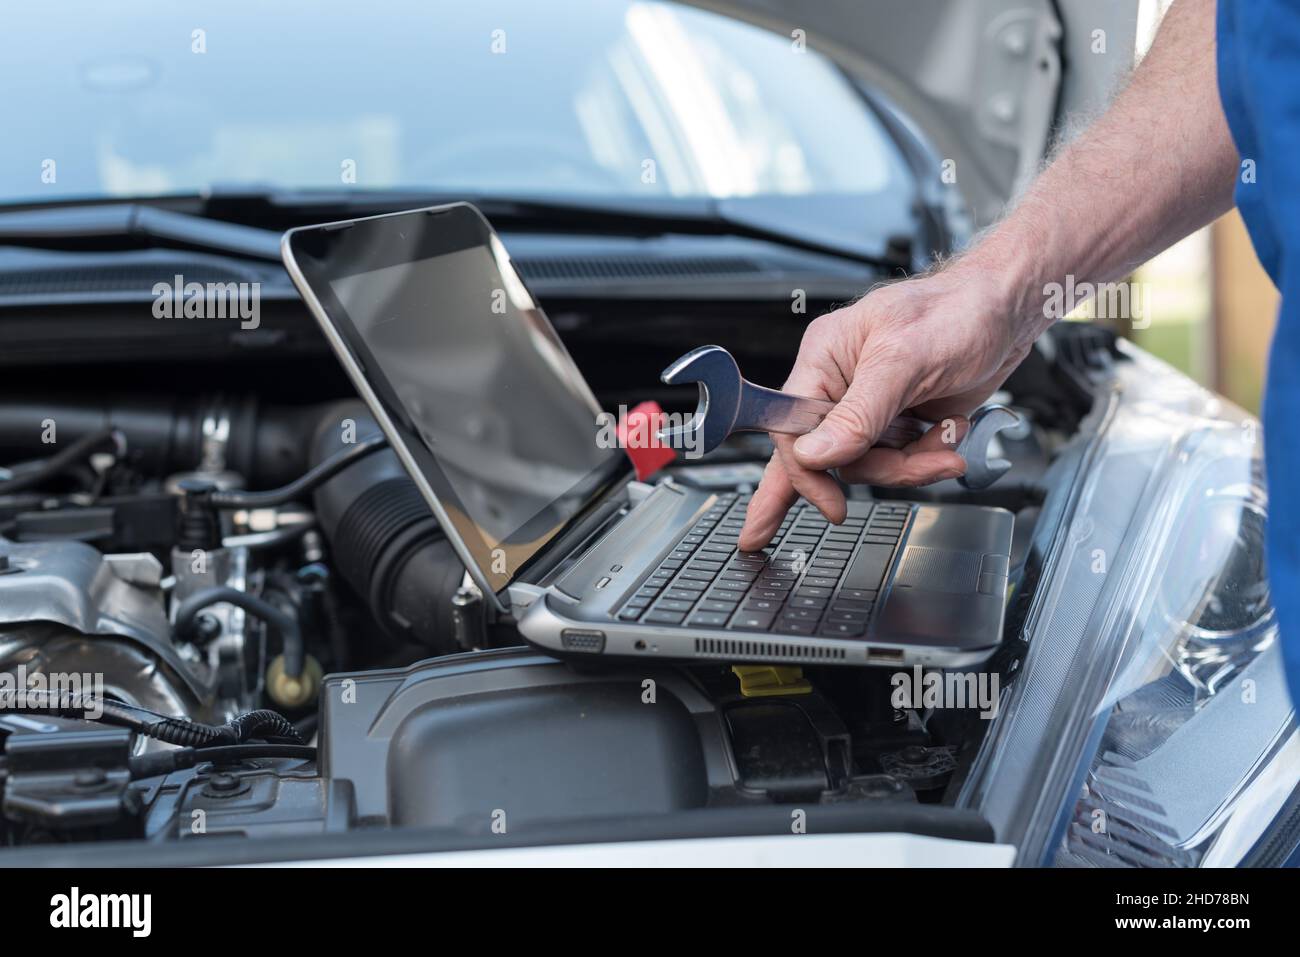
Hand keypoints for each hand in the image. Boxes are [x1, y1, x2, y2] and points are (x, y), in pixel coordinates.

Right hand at [737, 268, 1031, 550]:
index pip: (793, 427)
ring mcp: (871, 408)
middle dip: (862, 474)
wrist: (1008, 313)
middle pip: (826, 455)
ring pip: (868, 465)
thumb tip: (814, 454)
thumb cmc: (957, 310)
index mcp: (825, 359)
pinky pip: (899, 463)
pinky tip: (949, 438)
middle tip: (846, 502)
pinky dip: (927, 460)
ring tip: (945, 444)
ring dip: (910, 464)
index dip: (806, 470)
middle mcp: (841, 386)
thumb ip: (858, 413)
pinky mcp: (900, 424)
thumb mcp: (904, 361)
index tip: (829, 502)